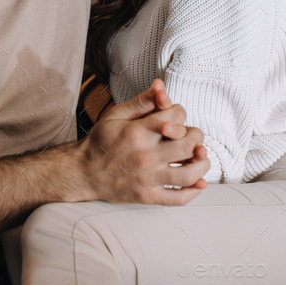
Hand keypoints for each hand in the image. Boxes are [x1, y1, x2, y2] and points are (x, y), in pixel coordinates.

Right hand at [79, 79, 209, 205]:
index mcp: (138, 132)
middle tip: (192, 136)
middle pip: (189, 145)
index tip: (175, 117)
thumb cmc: (101, 140)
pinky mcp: (148, 196)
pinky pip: (178, 198)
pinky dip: (194, 191)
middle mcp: (146, 155)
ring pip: (189, 173)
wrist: (83, 172)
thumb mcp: (116, 114)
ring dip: (202, 164)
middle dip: (196, 137)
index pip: (176, 116)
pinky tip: (198, 182)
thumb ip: (142, 101)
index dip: (180, 112)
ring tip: (200, 157)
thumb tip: (161, 86)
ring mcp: (148, 178)